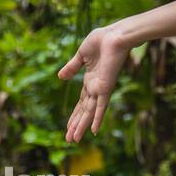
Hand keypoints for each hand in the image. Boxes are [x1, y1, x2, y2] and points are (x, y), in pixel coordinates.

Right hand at [57, 27, 131, 142]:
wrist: (115, 35)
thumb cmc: (102, 40)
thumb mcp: (81, 55)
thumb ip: (72, 67)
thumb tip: (60, 77)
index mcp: (91, 80)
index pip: (81, 102)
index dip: (75, 114)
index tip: (68, 126)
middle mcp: (96, 87)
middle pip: (84, 111)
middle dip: (76, 124)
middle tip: (69, 139)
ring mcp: (102, 88)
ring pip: (90, 112)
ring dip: (81, 126)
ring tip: (74, 140)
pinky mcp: (106, 87)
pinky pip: (101, 106)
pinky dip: (97, 118)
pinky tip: (94, 131)